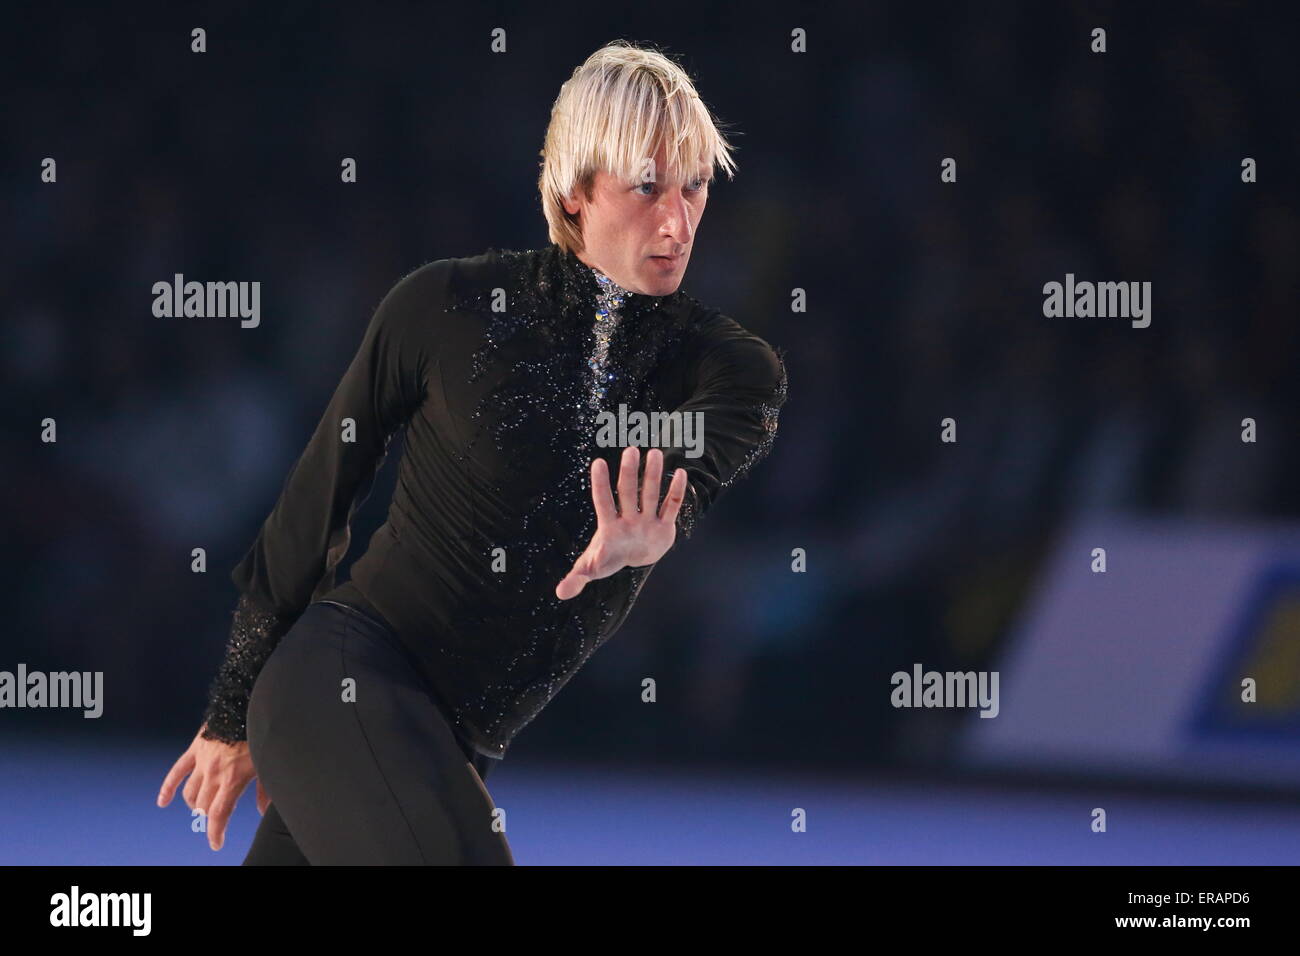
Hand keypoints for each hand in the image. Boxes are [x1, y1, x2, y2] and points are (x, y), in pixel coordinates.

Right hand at [157, 723, 268, 850]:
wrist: (248, 702)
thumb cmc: (263, 734)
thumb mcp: (269, 764)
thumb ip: (265, 791)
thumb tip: (263, 811)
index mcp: (232, 780)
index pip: (218, 815)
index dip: (215, 833)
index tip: (215, 844)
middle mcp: (213, 773)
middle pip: (203, 806)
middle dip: (208, 818)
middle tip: (214, 822)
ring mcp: (202, 761)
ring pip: (190, 793)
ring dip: (195, 804)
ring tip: (202, 808)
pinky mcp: (196, 748)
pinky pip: (177, 772)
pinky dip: (168, 788)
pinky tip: (163, 802)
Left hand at [556, 446, 687, 599]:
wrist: (633, 559)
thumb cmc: (608, 558)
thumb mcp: (591, 568)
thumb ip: (576, 578)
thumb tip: (560, 593)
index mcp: (609, 527)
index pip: (603, 502)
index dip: (600, 484)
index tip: (598, 463)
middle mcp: (628, 519)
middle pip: (628, 493)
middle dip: (629, 474)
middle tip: (630, 451)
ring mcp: (646, 520)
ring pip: (650, 494)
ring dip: (653, 475)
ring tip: (654, 452)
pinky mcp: (663, 526)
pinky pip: (670, 507)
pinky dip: (675, 492)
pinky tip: (680, 473)